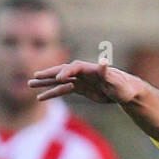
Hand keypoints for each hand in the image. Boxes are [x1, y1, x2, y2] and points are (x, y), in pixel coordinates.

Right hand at [29, 60, 143, 105]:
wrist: (127, 92)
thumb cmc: (124, 86)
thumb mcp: (117, 80)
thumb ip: (108, 72)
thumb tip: (104, 60)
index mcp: (90, 68)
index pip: (74, 67)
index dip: (66, 72)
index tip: (58, 79)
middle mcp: (83, 73)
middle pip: (62, 71)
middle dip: (48, 74)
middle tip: (34, 76)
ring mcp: (80, 80)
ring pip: (59, 81)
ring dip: (45, 83)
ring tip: (30, 85)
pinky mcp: (80, 89)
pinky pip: (63, 90)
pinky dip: (52, 93)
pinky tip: (40, 97)